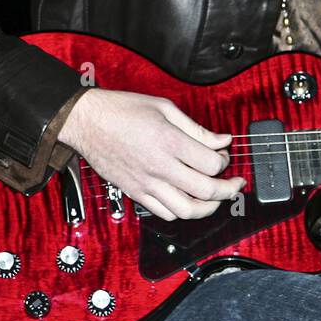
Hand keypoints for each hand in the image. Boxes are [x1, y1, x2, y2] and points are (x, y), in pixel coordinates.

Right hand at [58, 88, 244, 220]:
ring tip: (216, 199)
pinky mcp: (135, 193)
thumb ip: (196, 129)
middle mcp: (160, 167)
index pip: (212, 164)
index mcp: (170, 142)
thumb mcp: (164, 108)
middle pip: (206, 191)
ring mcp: (147, 184)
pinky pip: (164, 213)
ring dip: (209, 208)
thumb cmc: (122, 110)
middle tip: (235, 184)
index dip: (225, 162)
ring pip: (187, 210)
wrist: (86, 122)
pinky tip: (187, 201)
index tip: (224, 155)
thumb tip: (222, 141)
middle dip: (228, 190)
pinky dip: (182, 212)